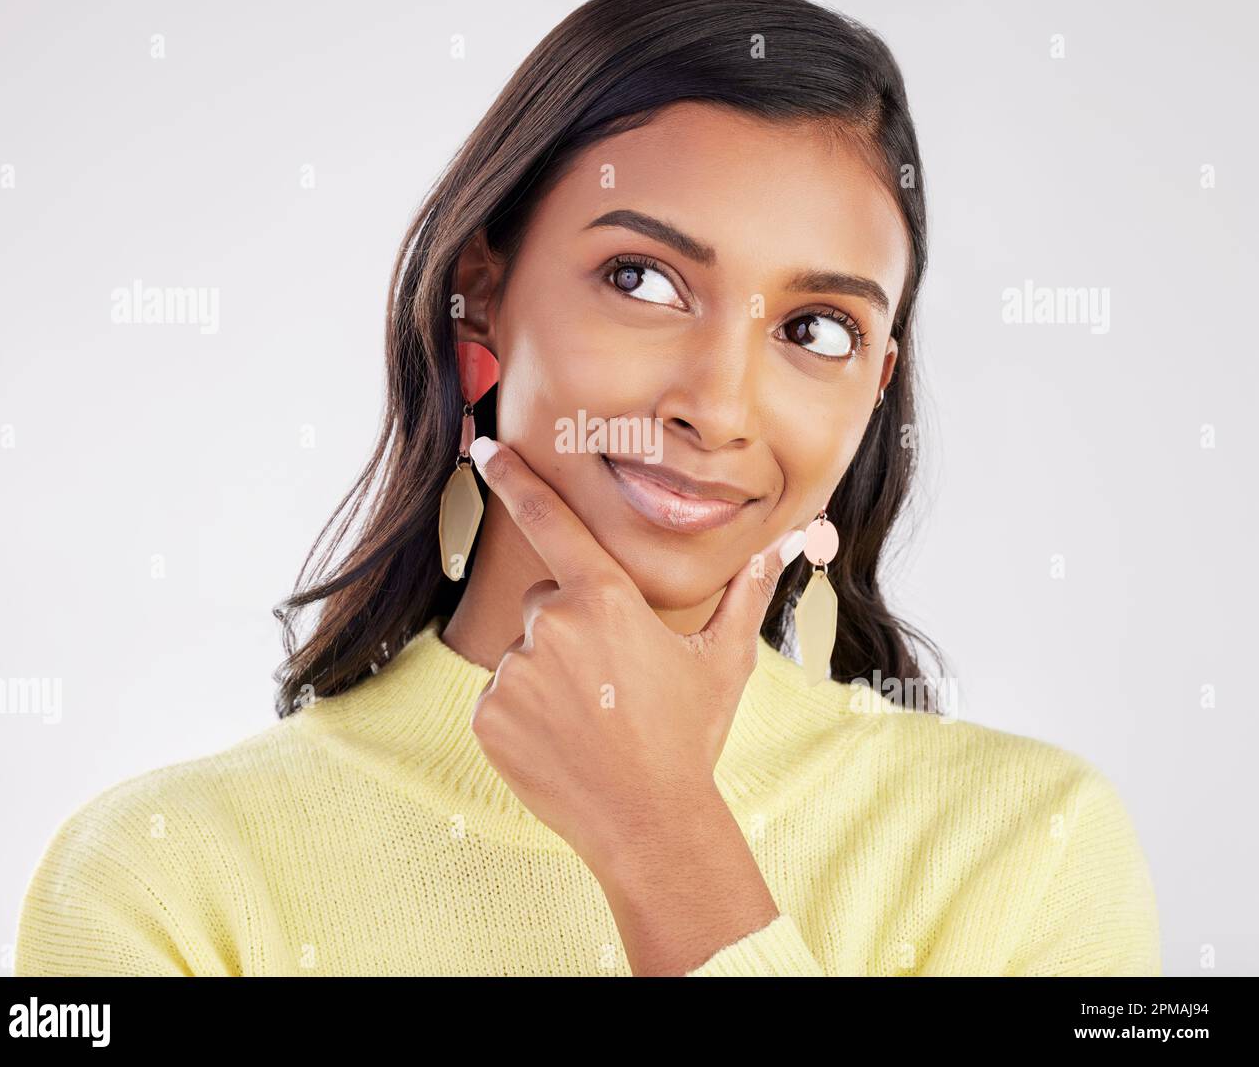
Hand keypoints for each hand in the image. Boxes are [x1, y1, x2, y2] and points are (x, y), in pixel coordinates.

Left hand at [466, 435, 803, 878]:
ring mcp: (516, 673)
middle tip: (611, 684)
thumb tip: (784, 543)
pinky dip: (523, 716)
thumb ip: (744, 593)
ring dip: (548, 677)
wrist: (652, 824)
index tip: (486, 448)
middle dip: (570, 629)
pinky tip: (562, 743)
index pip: (552, 522)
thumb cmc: (690, 736)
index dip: (516, 479)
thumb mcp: (723, 660)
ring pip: (524, 654)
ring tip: (592, 721)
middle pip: (546, 603)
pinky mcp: (489, 716)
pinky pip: (501, 699)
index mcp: (605, 599)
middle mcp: (552, 625)